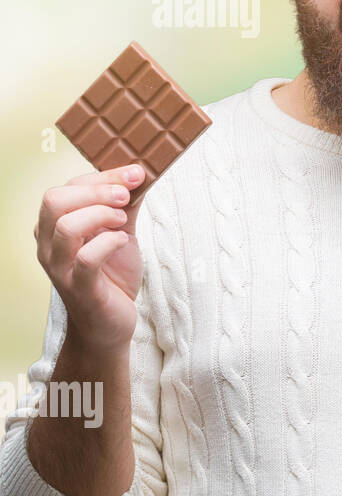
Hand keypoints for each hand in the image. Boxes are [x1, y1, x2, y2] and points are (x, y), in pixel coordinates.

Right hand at [34, 164, 145, 352]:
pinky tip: (123, 241)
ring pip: (66, 227)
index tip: (136, 173)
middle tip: (126, 197)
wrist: (111, 322)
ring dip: (101, 215)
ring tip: (123, 222)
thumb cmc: (112, 274)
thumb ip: (125, 206)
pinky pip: (87, 259)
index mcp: (53, 226)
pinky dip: (109, 243)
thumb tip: (139, 175)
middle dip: (97, 191)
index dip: (103, 176)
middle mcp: (49, 245)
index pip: (66, 188)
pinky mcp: (79, 288)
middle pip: (55, 200)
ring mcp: (60, 268)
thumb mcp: (120, 232)